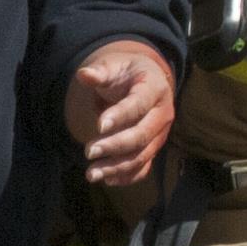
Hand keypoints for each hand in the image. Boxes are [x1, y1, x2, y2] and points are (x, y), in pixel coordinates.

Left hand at [64, 40, 175, 186]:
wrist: (146, 81)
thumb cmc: (127, 73)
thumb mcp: (115, 66)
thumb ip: (100, 72)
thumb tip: (83, 74)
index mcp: (155, 88)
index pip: (139, 105)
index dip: (120, 116)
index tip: (98, 125)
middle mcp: (163, 114)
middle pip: (142, 135)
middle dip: (115, 146)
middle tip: (88, 151)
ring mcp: (160, 135)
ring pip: (142, 156)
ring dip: (116, 167)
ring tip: (91, 173)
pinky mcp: (154, 149)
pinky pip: (143, 167)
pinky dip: (127, 177)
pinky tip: (107, 180)